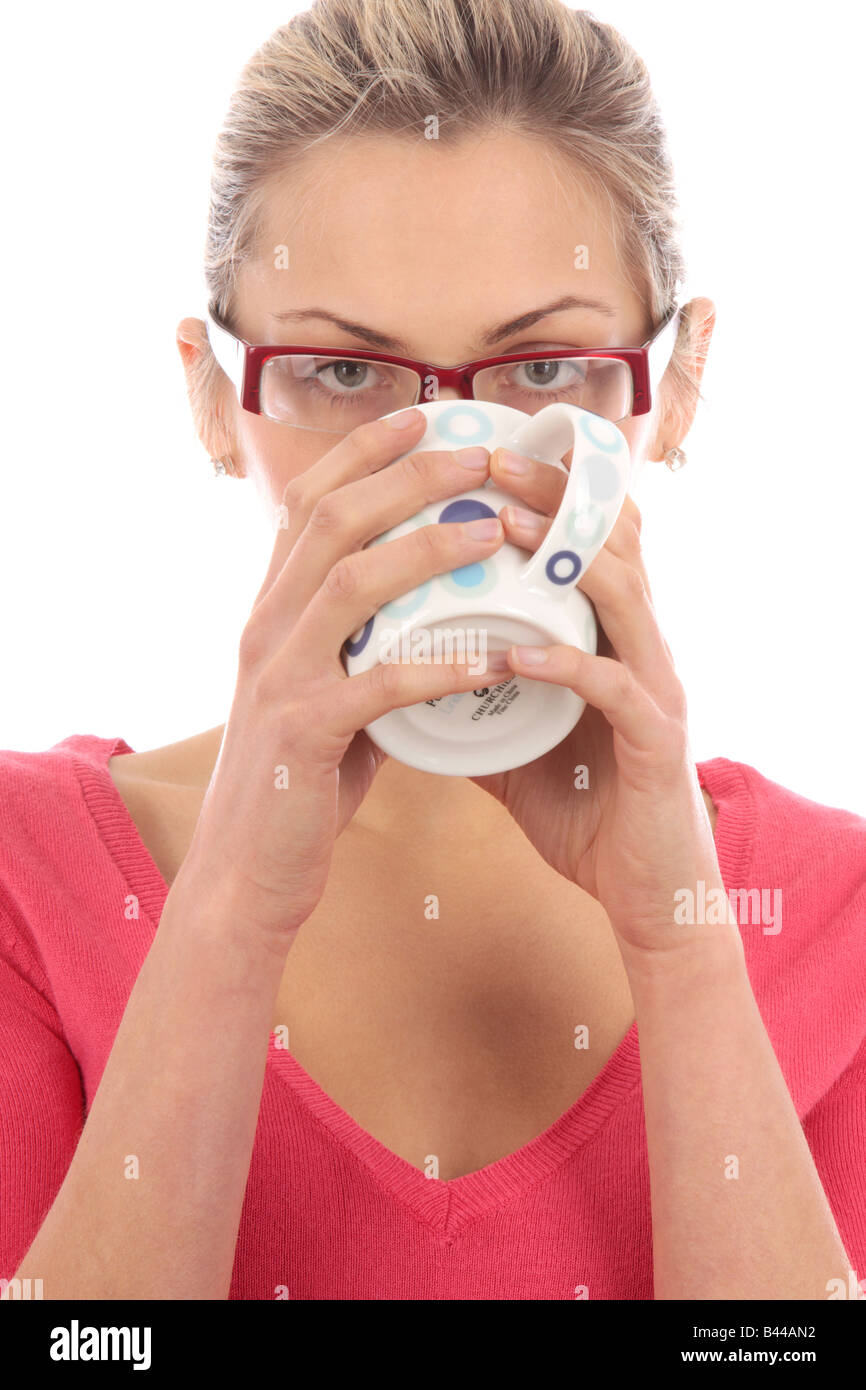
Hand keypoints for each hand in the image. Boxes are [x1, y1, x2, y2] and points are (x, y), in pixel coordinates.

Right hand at [180, 409, 506, 948]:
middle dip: (404, 476)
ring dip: (426, 548)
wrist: (246, 872)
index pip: (309, 505)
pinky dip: (439, 667)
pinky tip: (493, 659)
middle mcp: (266, 629)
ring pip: (349, 582)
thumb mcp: (323, 694)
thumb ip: (361, 648)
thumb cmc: (299, 783)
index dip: (362, 453)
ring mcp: (279, 678)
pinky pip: (380, 686)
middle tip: (475, 453)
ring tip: (493, 531)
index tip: (421, 416)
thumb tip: (430, 615)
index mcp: (272, 613)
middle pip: (331, 521)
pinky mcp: (304, 734)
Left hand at [468, 446, 719, 959]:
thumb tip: (405, 676)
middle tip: (491, 460)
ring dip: (562, 556)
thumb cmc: (585, 810)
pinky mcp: (656, 739)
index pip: (585, 542)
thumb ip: (475, 702)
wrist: (645, 892)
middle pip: (611, 543)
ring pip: (622, 595)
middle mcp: (639, 648)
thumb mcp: (518, 743)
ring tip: (504, 526)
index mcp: (608, 639)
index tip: (479, 456)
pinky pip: (613, 688)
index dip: (545, 491)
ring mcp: (653, 688)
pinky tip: (516, 654)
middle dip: (555, 494)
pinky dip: (565, 664)